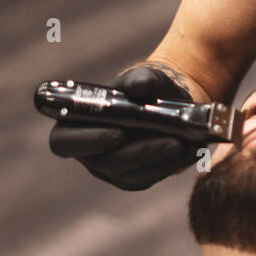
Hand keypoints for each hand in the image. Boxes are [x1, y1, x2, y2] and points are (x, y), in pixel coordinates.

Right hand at [48, 65, 203, 189]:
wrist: (166, 101)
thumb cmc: (145, 87)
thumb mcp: (145, 77)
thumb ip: (140, 79)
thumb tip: (139, 88)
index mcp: (74, 125)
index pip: (64, 142)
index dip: (87, 141)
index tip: (117, 133)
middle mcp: (89, 153)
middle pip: (106, 163)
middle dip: (141, 153)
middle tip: (171, 142)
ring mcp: (111, 170)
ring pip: (132, 175)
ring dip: (161, 161)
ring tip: (188, 144)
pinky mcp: (134, 178)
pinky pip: (150, 176)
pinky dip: (172, 165)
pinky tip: (191, 151)